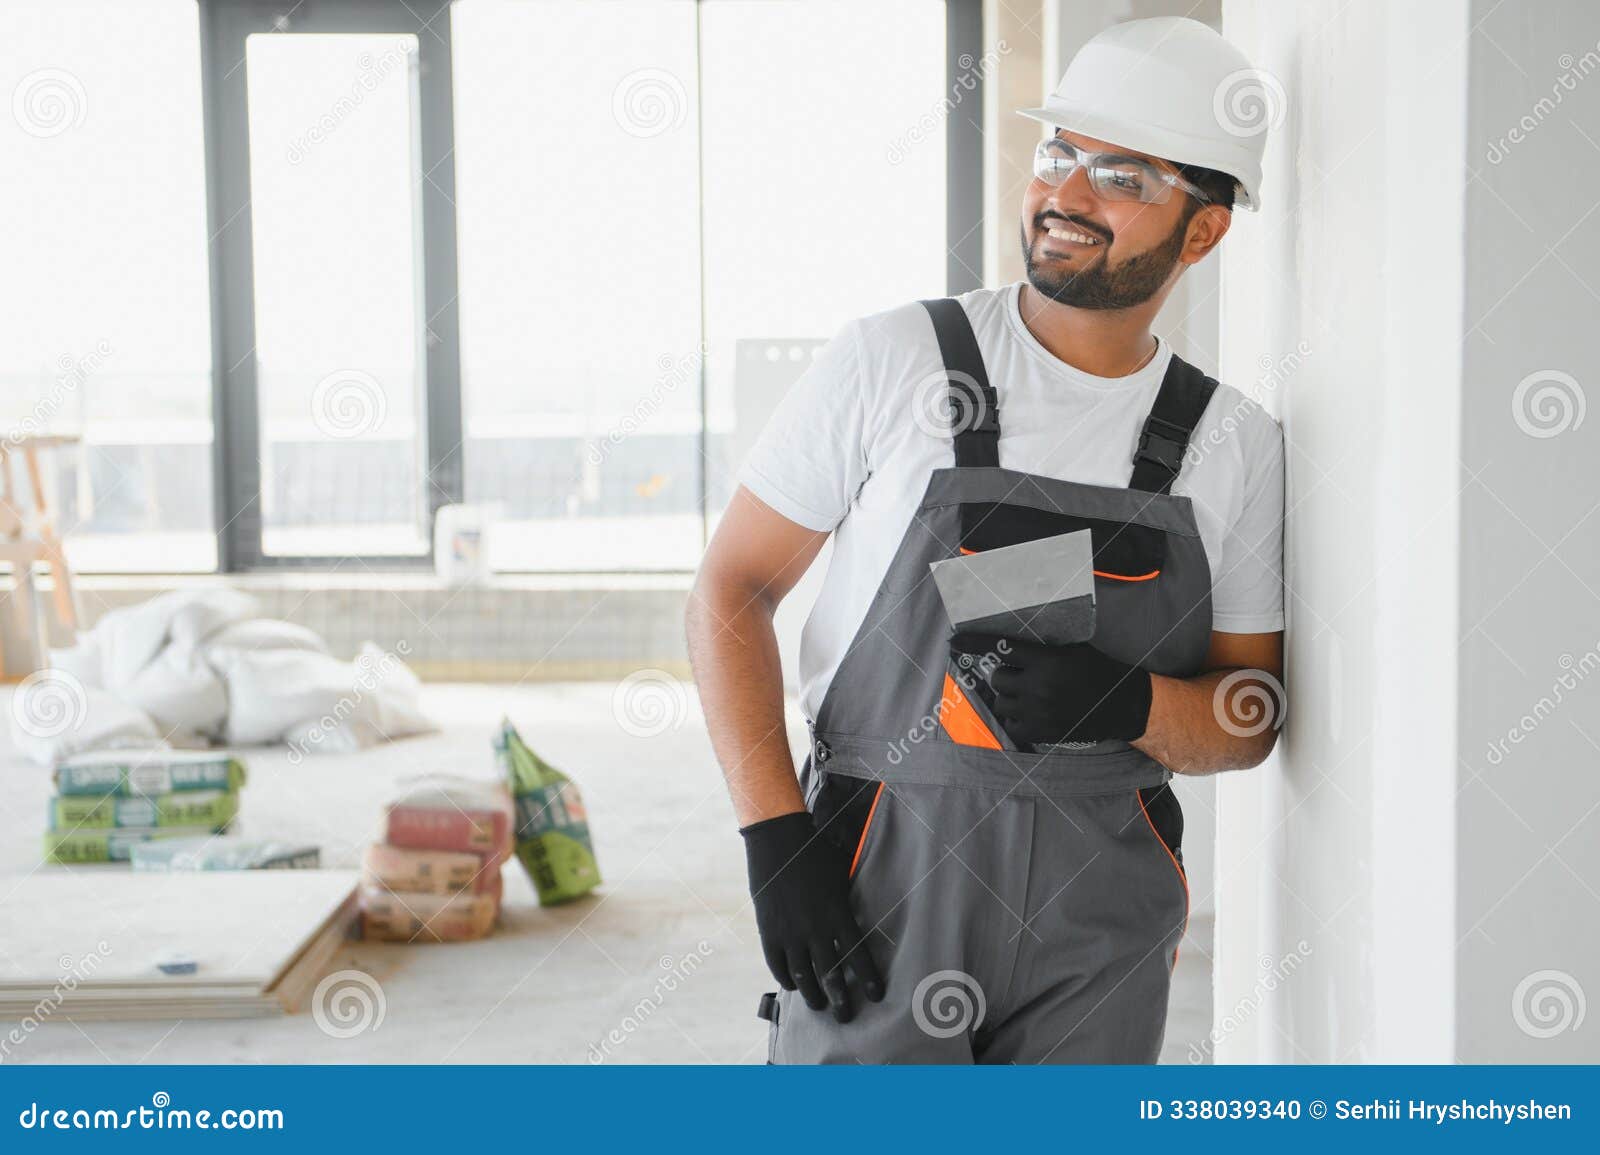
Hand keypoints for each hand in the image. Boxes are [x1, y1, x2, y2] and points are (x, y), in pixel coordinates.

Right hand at [740, 811, 884, 1021]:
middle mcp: (816, 928)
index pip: (859, 955)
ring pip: (803, 976)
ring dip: (812, 995)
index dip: (868, 979)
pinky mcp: (769, 931)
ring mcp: (790, 931)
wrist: (778, 839)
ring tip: (819, 1006)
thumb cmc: (816, 852)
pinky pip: (778, 965)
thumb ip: (849, 901)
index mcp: (838, 913)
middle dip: (840, 1001)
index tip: (876, 996)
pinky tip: (792, 985)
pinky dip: (786, 978)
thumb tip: (864, 915)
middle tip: (846, 1017)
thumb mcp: (842, 875)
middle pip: (831, 975)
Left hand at [949, 632, 1152, 743]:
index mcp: (1047, 660)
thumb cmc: (1098, 671)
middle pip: (998, 678)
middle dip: (1004, 675)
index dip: (974, 643)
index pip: (1001, 647)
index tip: (954, 641)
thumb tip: (1009, 644)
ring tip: (1026, 695)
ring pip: (1001, 702)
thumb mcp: (1072, 650)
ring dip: (1008, 697)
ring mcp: (1039, 710)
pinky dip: (1015, 718)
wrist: (1121, 704)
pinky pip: (1011, 724)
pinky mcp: (1042, 731)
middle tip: (1019, 675)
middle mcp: (1039, 685)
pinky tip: (1029, 712)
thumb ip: (1042, 649)